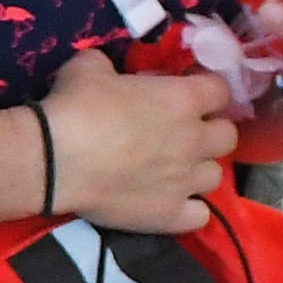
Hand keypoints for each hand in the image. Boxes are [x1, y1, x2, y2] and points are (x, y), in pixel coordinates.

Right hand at [39, 46, 239, 232]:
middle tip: (184, 132)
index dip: (206, 89)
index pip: (220, 90)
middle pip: (228, 136)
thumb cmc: (75, 106)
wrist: (54, 160)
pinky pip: (200, 215)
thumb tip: (108, 70)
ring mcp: (186, 180)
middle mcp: (194, 140)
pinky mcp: (171, 214)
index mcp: (182, 99)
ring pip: (216, 176)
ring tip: (175, 170)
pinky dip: (189, 208)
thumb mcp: (88, 68)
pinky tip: (170, 202)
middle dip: (210, 131)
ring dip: (199, 170)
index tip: (189, 90)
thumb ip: (110, 66)